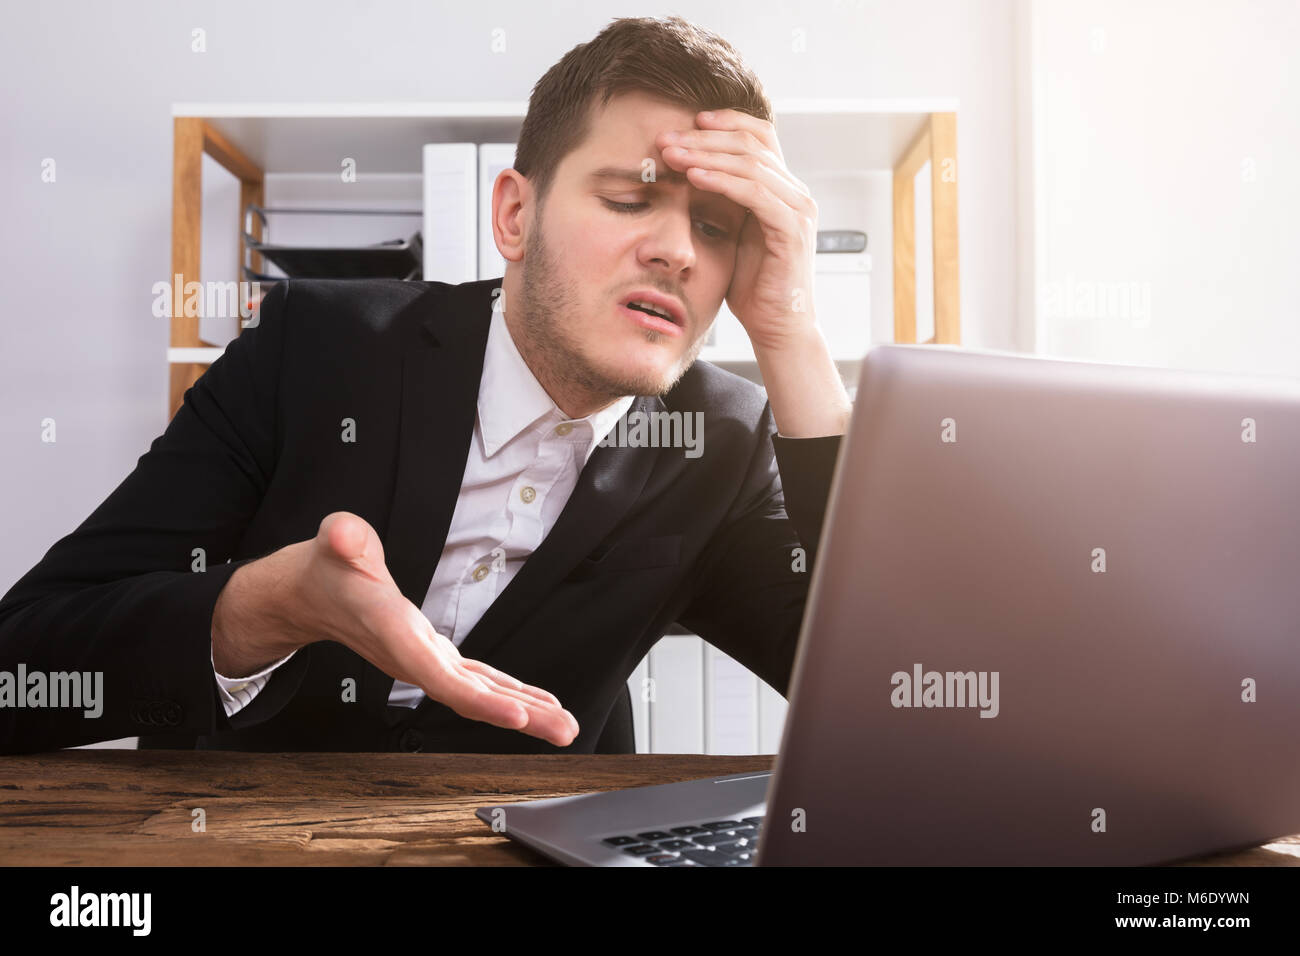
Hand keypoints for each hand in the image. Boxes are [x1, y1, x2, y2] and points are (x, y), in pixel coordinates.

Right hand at [215, 511, 579, 746]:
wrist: (311, 595)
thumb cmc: (328, 568)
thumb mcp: (332, 541)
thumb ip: (341, 538)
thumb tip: (346, 534)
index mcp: (395, 633)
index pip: (438, 675)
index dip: (476, 698)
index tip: (516, 715)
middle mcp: (414, 657)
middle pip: (469, 697)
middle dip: (519, 715)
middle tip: (563, 730)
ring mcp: (426, 661)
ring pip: (479, 694)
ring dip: (524, 711)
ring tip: (564, 726)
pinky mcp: (435, 658)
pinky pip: (477, 683)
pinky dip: (509, 694)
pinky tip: (538, 703)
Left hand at [655, 108, 818, 353]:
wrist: (778, 327)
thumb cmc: (753, 286)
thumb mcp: (732, 234)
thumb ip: (721, 202)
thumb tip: (687, 173)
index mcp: (783, 189)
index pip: (759, 136)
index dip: (725, 122)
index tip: (687, 122)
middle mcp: (796, 192)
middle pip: (751, 143)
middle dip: (705, 137)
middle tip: (667, 137)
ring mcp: (797, 209)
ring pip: (751, 163)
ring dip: (706, 155)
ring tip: (672, 154)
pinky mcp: (792, 229)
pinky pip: (754, 193)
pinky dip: (722, 181)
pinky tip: (694, 177)